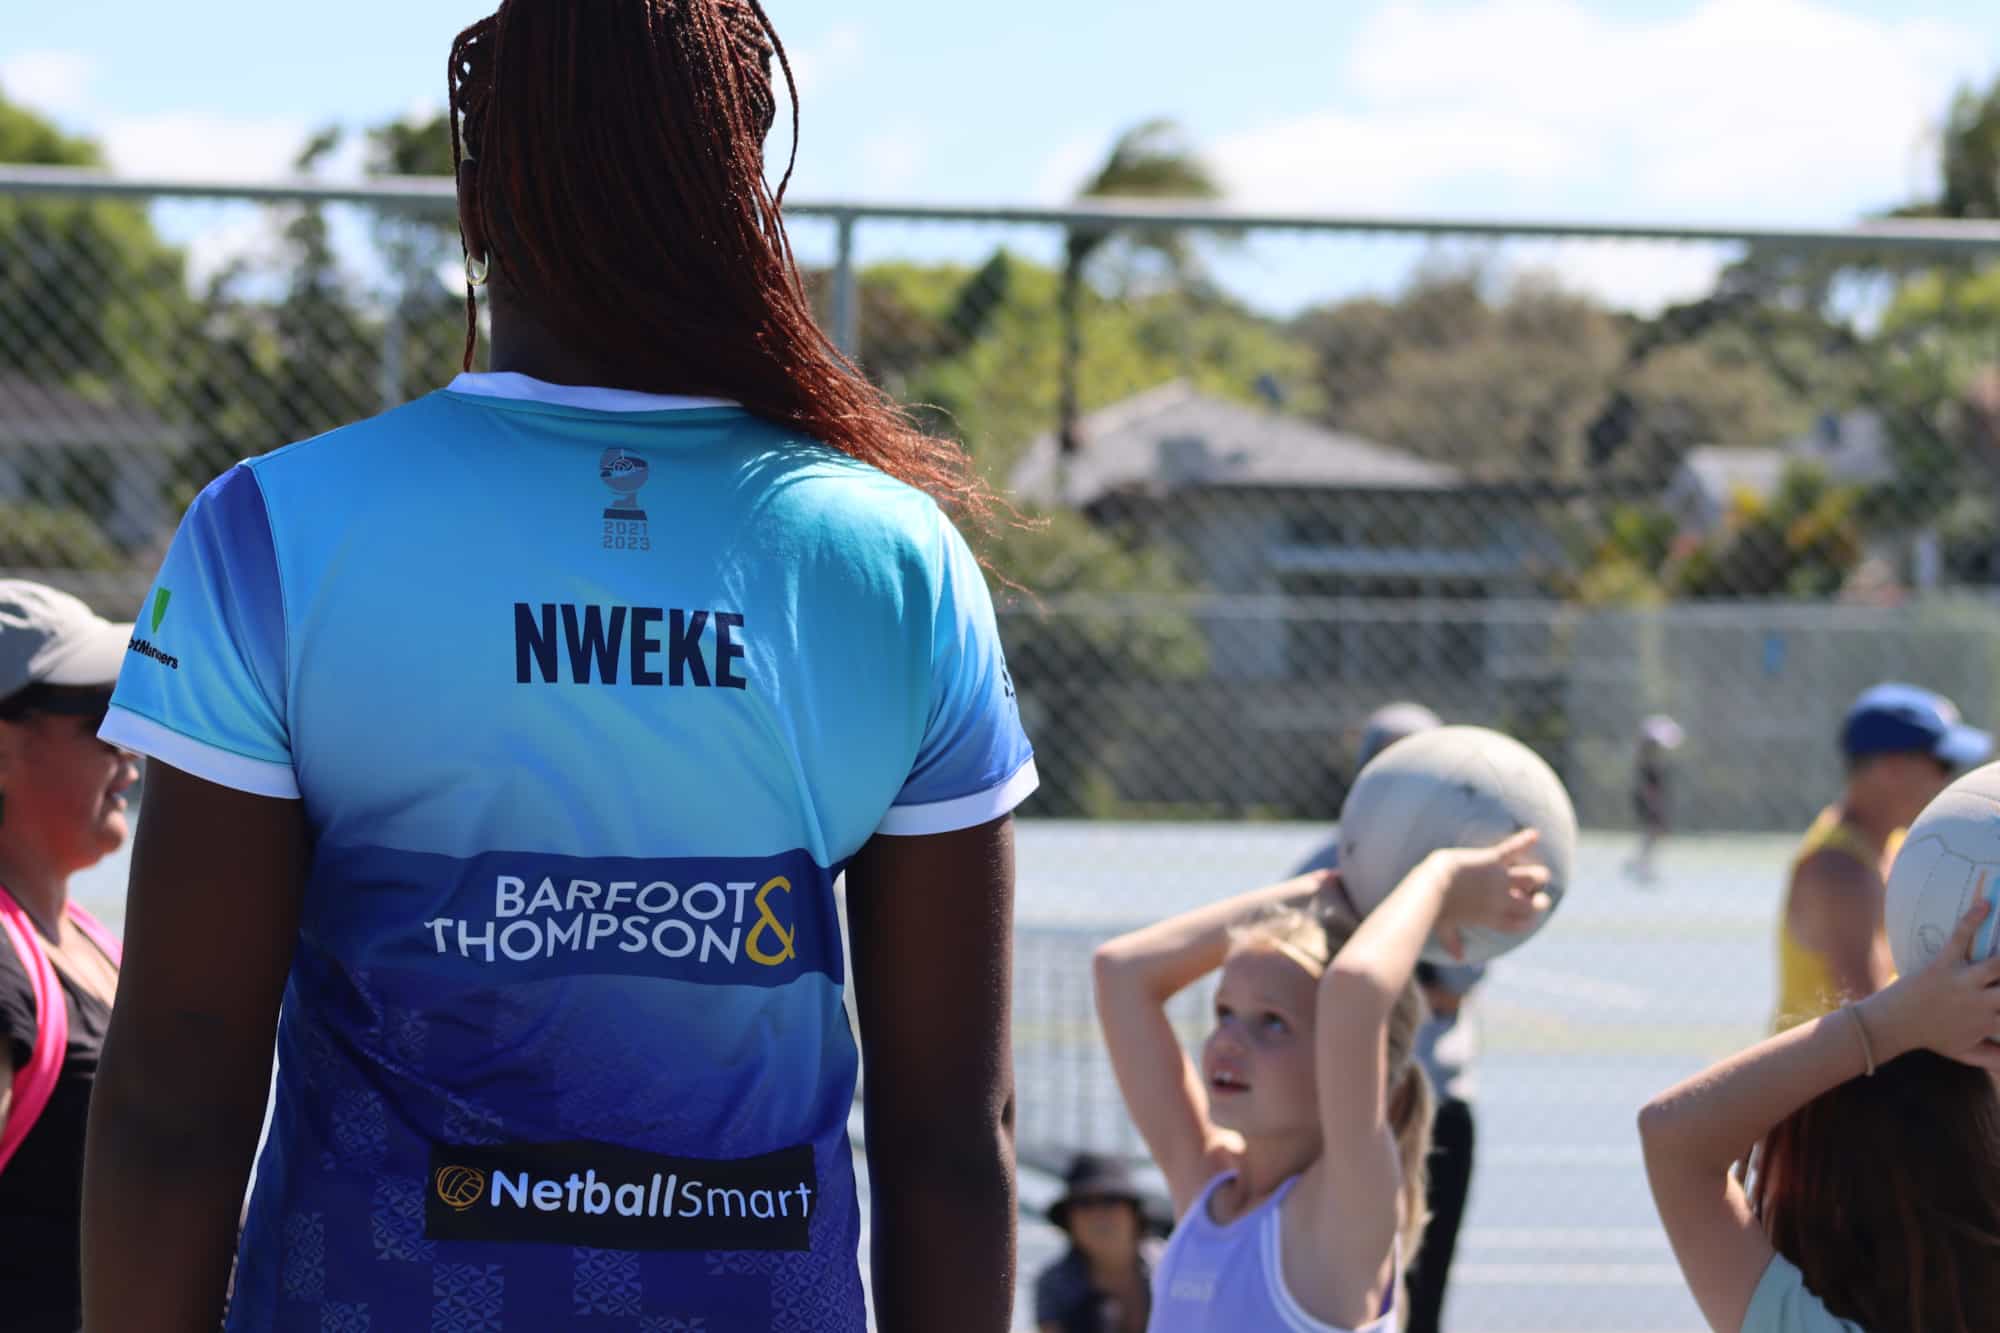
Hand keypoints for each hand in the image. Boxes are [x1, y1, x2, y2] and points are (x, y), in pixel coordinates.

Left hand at [1432, 829, 1551, 961]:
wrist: (1432, 885)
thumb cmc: (1434, 909)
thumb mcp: (1443, 929)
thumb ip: (1453, 942)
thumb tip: (1458, 957)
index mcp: (1493, 918)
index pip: (1522, 925)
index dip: (1528, 921)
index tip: (1527, 917)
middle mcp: (1502, 901)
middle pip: (1534, 904)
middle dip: (1540, 901)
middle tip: (1537, 896)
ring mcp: (1500, 880)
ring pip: (1534, 877)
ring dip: (1537, 875)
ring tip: (1537, 874)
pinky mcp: (1493, 860)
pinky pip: (1514, 848)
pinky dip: (1525, 840)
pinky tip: (1534, 833)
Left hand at [1862, 893, 1999, 1070]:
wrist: (1890, 1023)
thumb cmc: (1931, 1036)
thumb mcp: (1965, 1054)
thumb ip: (1996, 1059)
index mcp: (1988, 1023)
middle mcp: (1980, 1002)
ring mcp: (1962, 980)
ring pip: (1998, 964)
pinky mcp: (1942, 963)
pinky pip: (1959, 938)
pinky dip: (1972, 919)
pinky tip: (1986, 904)